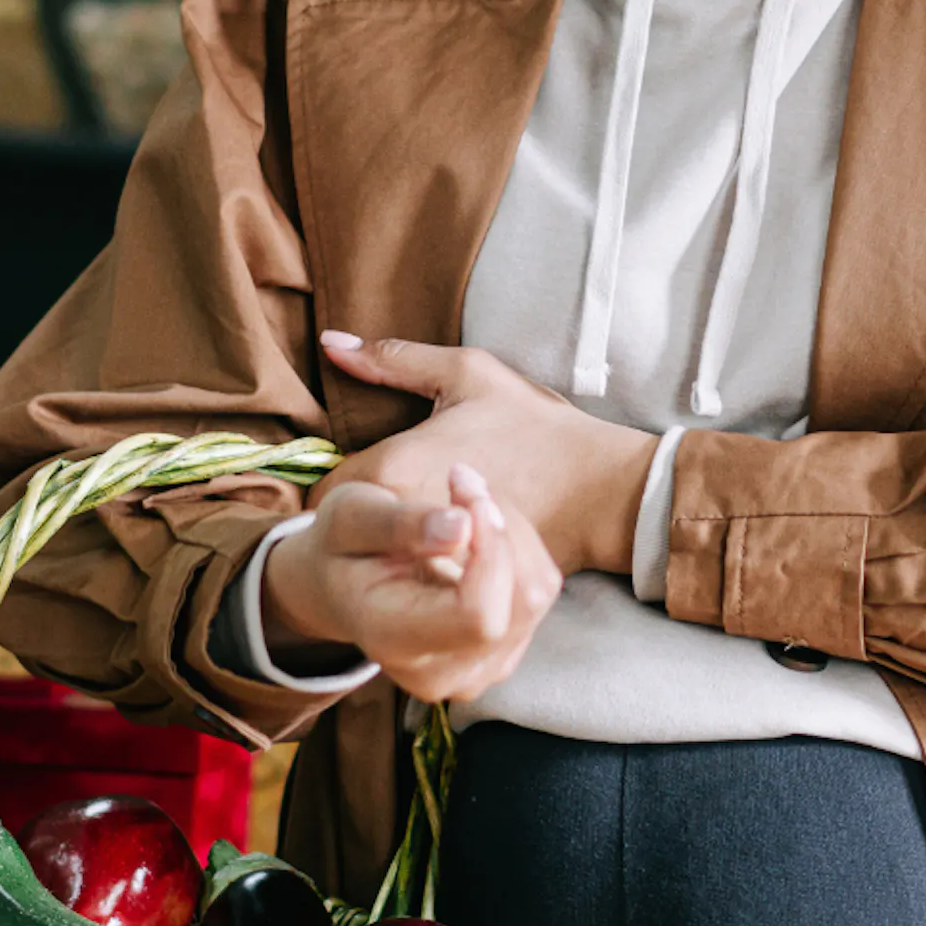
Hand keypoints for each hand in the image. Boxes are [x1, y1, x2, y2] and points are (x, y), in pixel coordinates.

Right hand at [262, 466, 561, 702]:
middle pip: (520, 599)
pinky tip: (477, 534)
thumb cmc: (343, 546)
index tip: (466, 494)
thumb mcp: (350, 516)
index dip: (492, 549)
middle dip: (502, 527)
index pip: (479, 615)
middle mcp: (442, 674)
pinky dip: (518, 549)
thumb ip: (399, 523)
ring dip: (511, 532)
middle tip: (460, 480)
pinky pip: (538, 591)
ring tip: (462, 502)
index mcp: (394, 641)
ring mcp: (478, 672)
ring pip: (537, 590)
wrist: (341, 588)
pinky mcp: (504, 654)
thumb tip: (462, 527)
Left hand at [316, 331, 660, 578]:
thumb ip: (394, 359)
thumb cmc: (537, 426)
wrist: (602, 490)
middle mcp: (399, 518)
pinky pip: (417, 577)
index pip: (323, 492)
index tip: (355, 477)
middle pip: (348, 529)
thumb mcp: (468, 374)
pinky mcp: (456, 581)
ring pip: (380, 557)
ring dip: (386, 547)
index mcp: (392, 466)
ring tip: (408, 527)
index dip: (334, 484)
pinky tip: (441, 549)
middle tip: (378, 500)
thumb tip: (330, 343)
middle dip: (358, 517)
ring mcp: (427, 557)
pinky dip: (421, 567)